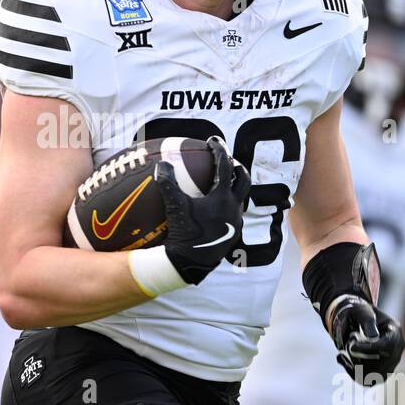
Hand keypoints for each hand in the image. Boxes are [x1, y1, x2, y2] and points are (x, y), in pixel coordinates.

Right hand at [153, 136, 251, 284]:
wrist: (192, 262)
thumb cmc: (184, 233)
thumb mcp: (174, 207)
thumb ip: (168, 184)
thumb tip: (161, 164)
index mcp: (223, 197)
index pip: (225, 166)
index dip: (219, 151)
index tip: (212, 142)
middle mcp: (233, 208)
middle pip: (242, 180)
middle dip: (236, 167)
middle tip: (227, 160)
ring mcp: (235, 221)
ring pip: (240, 198)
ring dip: (234, 187)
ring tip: (224, 182)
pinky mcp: (233, 234)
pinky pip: (234, 213)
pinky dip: (227, 204)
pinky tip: (216, 208)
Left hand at [328, 296, 404, 384]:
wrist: (356, 324)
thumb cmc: (359, 315)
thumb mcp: (362, 312)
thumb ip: (367, 322)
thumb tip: (372, 337)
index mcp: (395, 331)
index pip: (389, 346)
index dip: (370, 349)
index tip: (352, 347)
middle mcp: (397, 351)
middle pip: (380, 364)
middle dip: (358, 356)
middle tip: (348, 344)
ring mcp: (390, 365)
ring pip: (371, 375)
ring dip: (352, 364)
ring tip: (344, 351)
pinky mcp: (379, 375)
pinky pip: (364, 380)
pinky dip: (350, 371)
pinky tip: (342, 358)